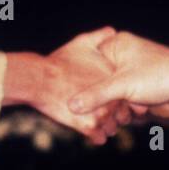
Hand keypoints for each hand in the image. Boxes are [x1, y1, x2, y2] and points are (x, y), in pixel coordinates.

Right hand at [3, 27, 132, 143]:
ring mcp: (102, 114)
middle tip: (105, 112)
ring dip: (105, 127)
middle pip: (123, 115)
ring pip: (112, 128)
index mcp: (115, 79)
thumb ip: (100, 36)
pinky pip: (99, 138)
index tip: (115, 100)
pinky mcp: (89, 127)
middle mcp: (113, 98)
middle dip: (116, 115)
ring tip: (96, 121)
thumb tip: (111, 31)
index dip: (123, 98)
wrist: (39, 79)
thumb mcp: (82, 42)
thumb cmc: (60, 61)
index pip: (129, 95)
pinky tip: (91, 130)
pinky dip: (96, 136)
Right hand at [70, 31, 168, 118]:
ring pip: (110, 97)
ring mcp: (131, 78)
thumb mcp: (123, 86)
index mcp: (116, 47)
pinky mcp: (140, 94)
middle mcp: (123, 60)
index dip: (78, 80)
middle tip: (81, 111)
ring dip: (111, 109)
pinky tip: (120, 120)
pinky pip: (123, 106)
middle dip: (95, 99)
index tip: (65, 94)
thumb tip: (70, 106)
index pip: (88, 63)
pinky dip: (122, 113)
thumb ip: (95, 95)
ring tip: (105, 116)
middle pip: (97, 82)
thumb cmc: (161, 76)